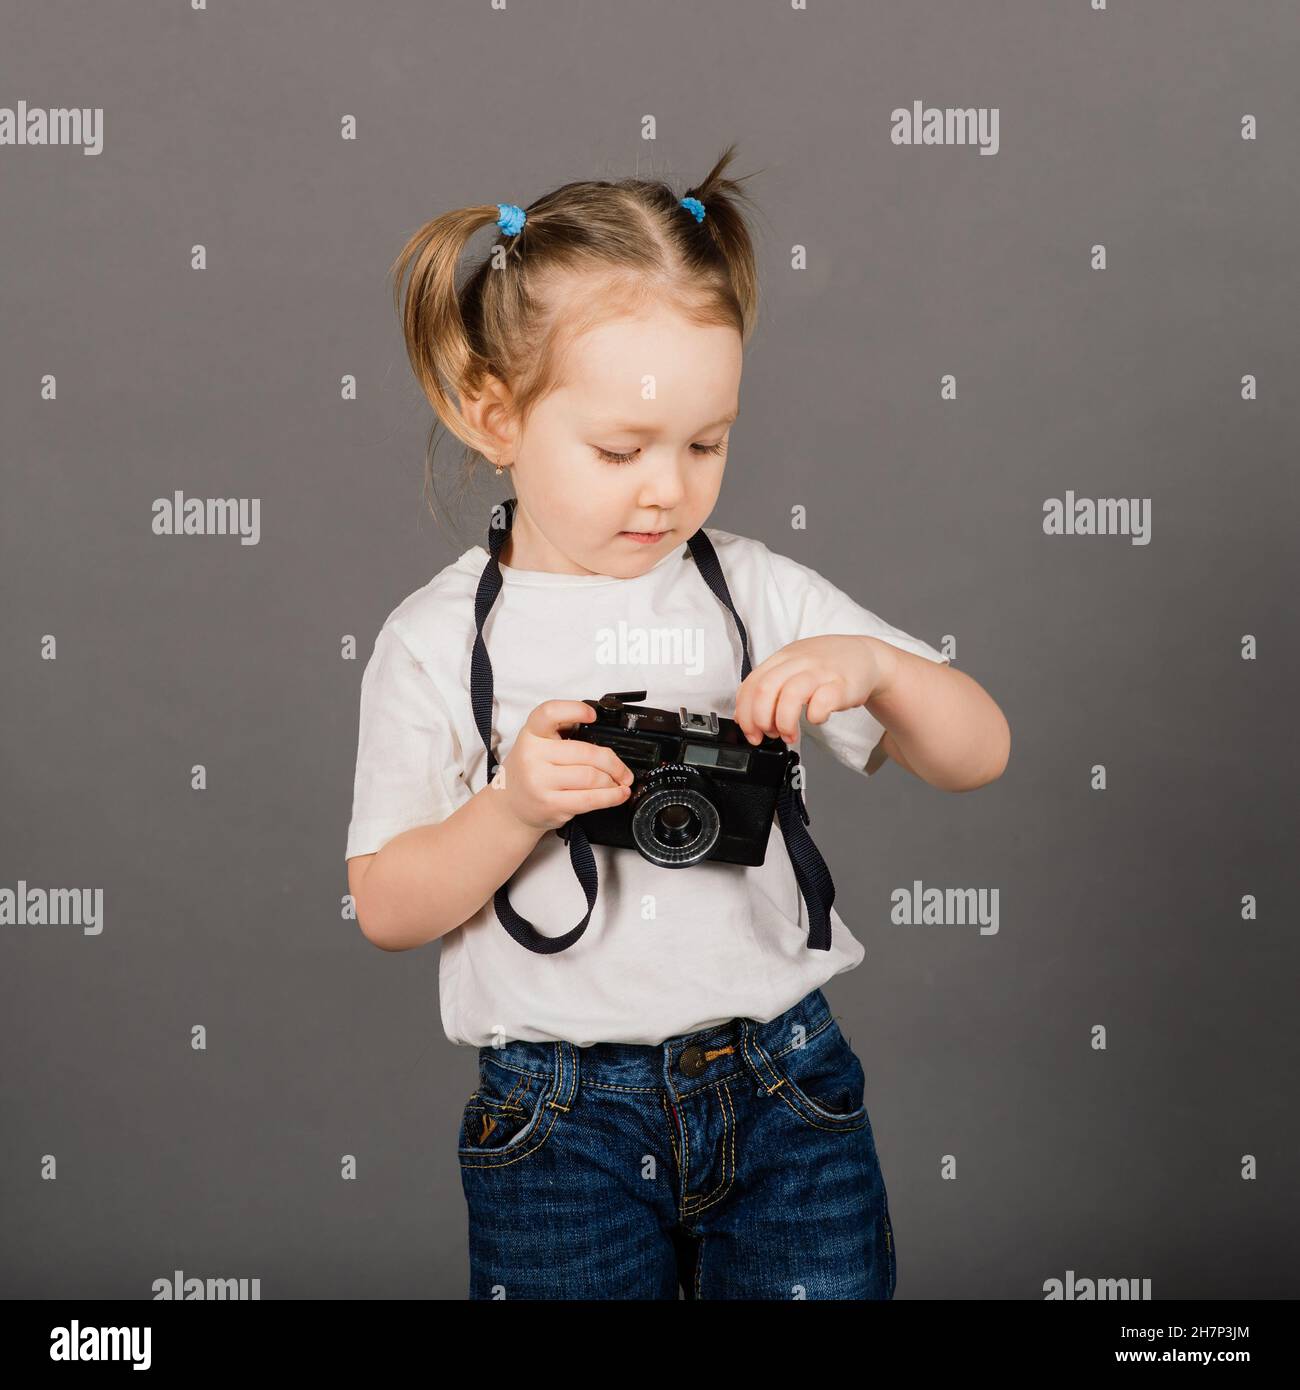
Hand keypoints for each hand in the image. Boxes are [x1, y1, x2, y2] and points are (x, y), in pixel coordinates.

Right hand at [495, 700, 634, 831]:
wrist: (510, 804)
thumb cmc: (531, 770)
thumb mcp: (537, 742)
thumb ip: (562, 731)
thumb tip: (603, 734)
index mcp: (532, 733)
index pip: (550, 713)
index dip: (574, 710)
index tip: (593, 716)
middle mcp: (532, 755)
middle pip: (585, 752)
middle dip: (613, 762)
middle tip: (623, 769)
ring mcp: (540, 781)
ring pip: (591, 777)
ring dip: (614, 780)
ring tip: (620, 782)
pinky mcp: (550, 804)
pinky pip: (589, 799)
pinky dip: (610, 797)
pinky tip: (618, 794)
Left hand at [733, 636, 891, 745]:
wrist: (865, 657)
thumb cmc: (826, 667)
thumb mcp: (793, 667)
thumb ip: (770, 687)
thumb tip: (746, 717)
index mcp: (781, 658)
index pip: (751, 685)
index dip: (745, 714)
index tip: (751, 733)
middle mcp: (798, 661)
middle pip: (765, 690)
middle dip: (761, 720)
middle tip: (770, 735)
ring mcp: (820, 671)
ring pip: (790, 695)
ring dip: (784, 723)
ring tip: (790, 735)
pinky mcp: (841, 685)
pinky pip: (822, 703)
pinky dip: (814, 718)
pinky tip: (816, 719)